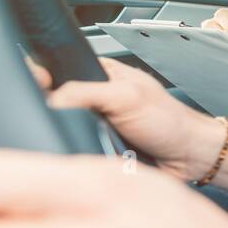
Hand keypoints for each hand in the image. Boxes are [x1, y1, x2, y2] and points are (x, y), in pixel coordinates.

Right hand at [35, 57, 221, 180]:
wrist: (189, 157)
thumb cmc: (169, 122)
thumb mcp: (125, 97)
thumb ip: (85, 92)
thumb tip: (49, 100)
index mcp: (100, 75)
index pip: (57, 70)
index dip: (42, 78)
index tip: (38, 86)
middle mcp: (93, 99)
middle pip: (52, 104)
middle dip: (54, 114)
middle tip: (70, 119)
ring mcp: (92, 126)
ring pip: (61, 130)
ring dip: (68, 138)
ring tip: (88, 138)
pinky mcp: (95, 149)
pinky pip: (73, 152)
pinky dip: (78, 155)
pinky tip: (88, 154)